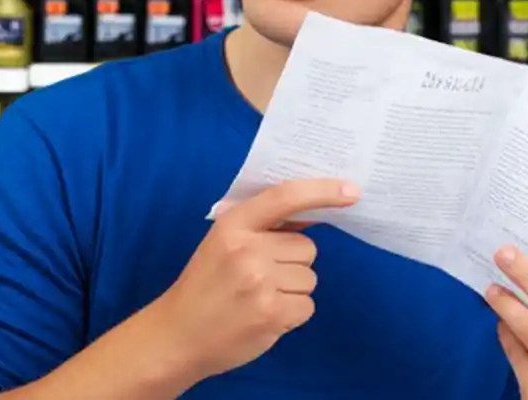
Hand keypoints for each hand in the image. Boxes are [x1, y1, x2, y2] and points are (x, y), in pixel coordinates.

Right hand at [153, 178, 360, 383]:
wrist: (177, 336)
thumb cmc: (206, 286)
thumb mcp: (223, 243)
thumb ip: (263, 227)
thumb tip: (314, 212)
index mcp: (233, 225)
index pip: (285, 197)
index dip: (322, 191)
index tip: (351, 190)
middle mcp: (247, 250)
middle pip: (307, 248)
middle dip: (292, 263)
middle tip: (260, 278)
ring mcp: (260, 283)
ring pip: (309, 278)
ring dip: (292, 290)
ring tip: (258, 299)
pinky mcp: (272, 314)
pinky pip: (307, 306)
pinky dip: (291, 314)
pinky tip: (263, 317)